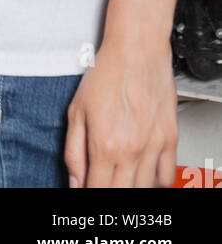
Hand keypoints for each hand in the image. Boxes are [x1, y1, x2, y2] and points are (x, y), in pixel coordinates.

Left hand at [63, 38, 178, 187]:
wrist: (137, 49)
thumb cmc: (107, 73)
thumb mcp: (76, 110)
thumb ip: (74, 150)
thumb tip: (75, 181)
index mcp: (105, 145)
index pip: (97, 191)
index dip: (89, 194)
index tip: (87, 188)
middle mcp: (132, 150)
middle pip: (121, 194)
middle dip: (108, 192)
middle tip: (102, 180)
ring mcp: (153, 147)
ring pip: (144, 189)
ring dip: (130, 187)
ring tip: (120, 175)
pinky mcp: (170, 139)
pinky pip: (166, 176)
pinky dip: (154, 181)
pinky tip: (142, 171)